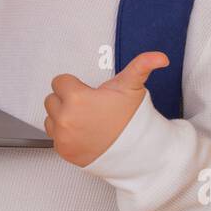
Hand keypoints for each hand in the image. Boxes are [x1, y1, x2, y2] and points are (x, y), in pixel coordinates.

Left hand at [43, 52, 168, 166]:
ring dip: (62, 117)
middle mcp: (65, 118)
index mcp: (76, 98)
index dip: (75, 85)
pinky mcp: (63, 151)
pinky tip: (83, 133)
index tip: (87, 93)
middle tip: (88, 108)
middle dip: (67, 100)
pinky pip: (54, 136)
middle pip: (52, 99)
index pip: (59, 81)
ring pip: (51, 117)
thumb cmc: (131, 119)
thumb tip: (160, 57)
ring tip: (85, 121)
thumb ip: (142, 66)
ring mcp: (63, 136)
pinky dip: (65, 134)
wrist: (137, 152)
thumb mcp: (132, 87)